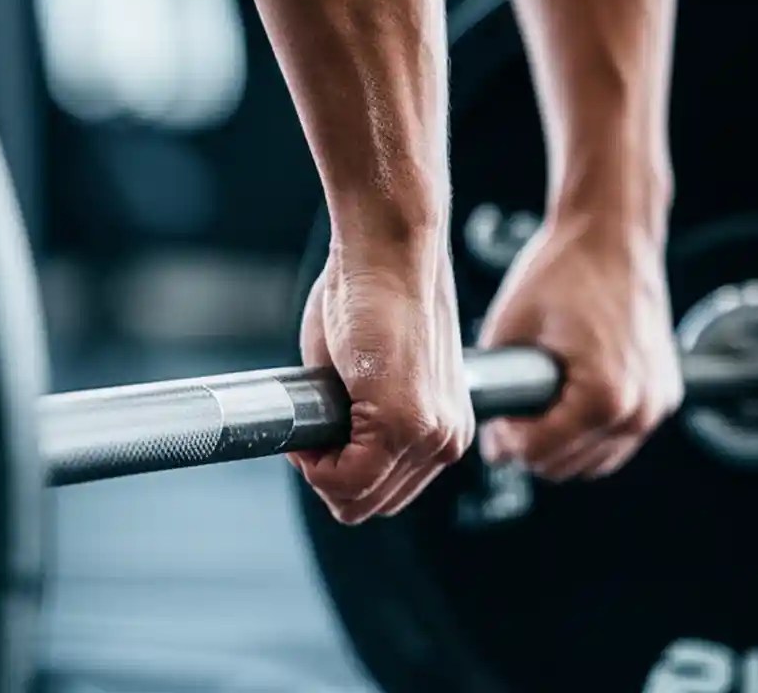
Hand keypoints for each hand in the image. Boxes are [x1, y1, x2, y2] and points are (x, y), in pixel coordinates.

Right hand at [292, 221, 474, 524]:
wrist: (388, 252)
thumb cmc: (373, 296)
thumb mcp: (374, 378)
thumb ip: (363, 422)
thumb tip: (329, 447)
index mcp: (444, 429)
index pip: (383, 493)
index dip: (338, 472)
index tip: (317, 435)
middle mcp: (446, 440)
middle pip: (369, 504)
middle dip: (327, 474)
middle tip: (310, 428)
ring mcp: (429, 435)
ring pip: (356, 498)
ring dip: (320, 466)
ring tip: (313, 416)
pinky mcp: (403, 423)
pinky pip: (345, 480)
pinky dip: (315, 462)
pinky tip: (313, 422)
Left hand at [476, 211, 682, 480]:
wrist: (612, 234)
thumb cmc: (563, 271)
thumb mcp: (510, 329)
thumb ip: (497, 387)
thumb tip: (486, 434)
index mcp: (605, 395)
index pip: (538, 454)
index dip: (505, 440)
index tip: (494, 419)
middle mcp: (640, 408)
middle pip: (565, 466)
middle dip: (531, 444)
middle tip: (510, 411)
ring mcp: (657, 404)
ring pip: (592, 463)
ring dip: (560, 444)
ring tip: (536, 405)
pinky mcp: (665, 395)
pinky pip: (617, 440)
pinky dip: (589, 434)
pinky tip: (565, 403)